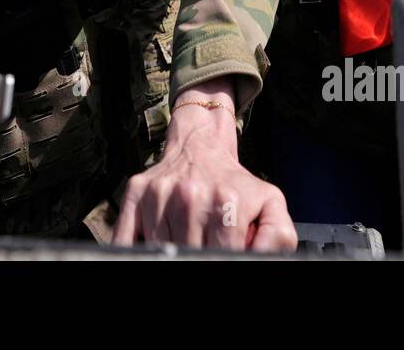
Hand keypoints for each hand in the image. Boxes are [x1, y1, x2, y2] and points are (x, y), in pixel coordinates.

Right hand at [113, 79, 297, 251]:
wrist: (201, 144)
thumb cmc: (235, 183)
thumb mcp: (270, 203)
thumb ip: (276, 235)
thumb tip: (260, 257)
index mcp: (226, 200)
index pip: (221, 255)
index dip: (223, 259)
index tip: (222, 252)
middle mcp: (189, 195)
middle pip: (191, 254)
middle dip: (200, 255)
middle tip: (206, 244)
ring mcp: (158, 194)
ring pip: (162, 249)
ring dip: (175, 250)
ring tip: (188, 238)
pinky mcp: (135, 193)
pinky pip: (126, 239)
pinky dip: (137, 249)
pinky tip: (158, 245)